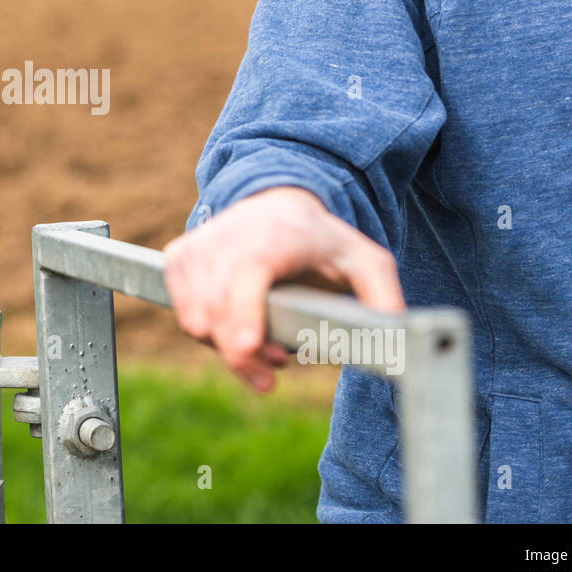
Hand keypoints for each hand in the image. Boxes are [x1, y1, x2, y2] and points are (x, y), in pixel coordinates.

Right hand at [163, 186, 403, 391]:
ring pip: (195, 315)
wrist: (276, 201)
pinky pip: (181, 309)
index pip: (247, 275)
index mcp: (276, 235)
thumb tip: (393, 342)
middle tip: (273, 370)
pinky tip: (232, 326)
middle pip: (216, 308)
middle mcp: (229, 235)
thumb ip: (382, 297)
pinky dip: (205, 329)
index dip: (241, 313)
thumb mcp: (364, 260)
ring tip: (259, 343)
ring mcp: (198, 244)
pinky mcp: (179, 256)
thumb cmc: (320, 240)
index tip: (245, 348)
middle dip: (242, 354)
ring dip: (225, 344)